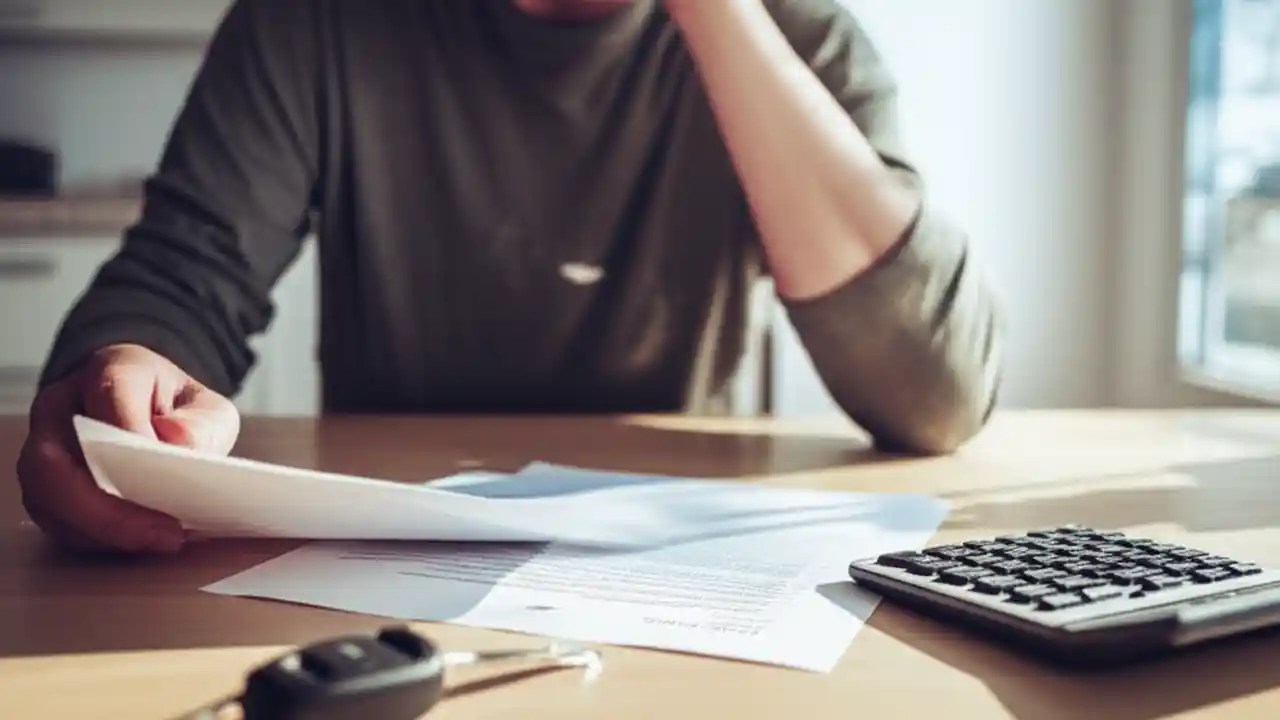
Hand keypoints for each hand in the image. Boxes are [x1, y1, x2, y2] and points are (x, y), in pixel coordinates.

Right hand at [16, 343, 239, 553]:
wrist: (147, 409)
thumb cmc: (173, 409)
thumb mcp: (206, 407)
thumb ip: (200, 423)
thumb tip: (177, 444)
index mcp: (107, 371)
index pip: (108, 395)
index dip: (133, 434)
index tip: (170, 471)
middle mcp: (61, 410)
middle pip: (57, 463)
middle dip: (111, 508)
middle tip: (167, 532)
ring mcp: (43, 451)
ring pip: (50, 499)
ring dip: (105, 530)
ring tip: (161, 541)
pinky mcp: (44, 491)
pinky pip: (58, 523)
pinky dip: (100, 540)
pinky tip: (141, 543)